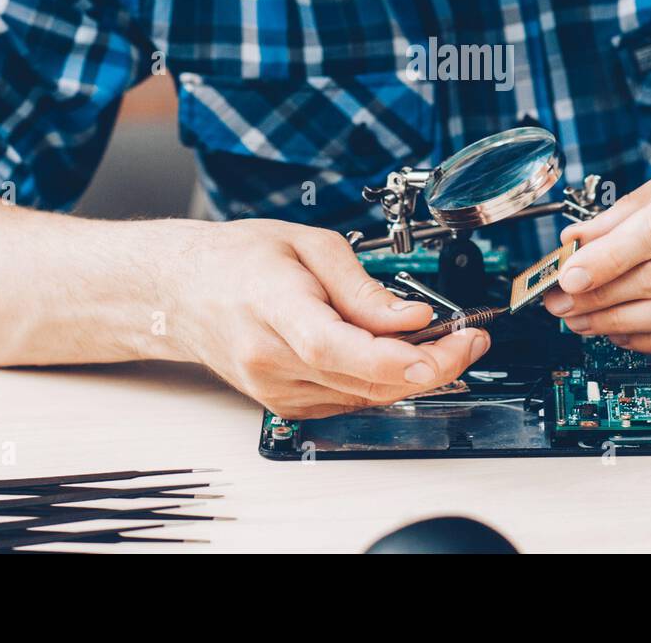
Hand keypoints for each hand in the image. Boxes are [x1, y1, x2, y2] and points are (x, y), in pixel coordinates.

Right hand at [165, 219, 488, 417]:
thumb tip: (413, 318)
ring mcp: (275, 390)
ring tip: (444, 341)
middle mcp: (270, 360)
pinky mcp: (283, 405)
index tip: (445, 347)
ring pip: (364, 397)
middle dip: (431, 365)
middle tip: (470, 339)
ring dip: (412, 375)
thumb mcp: (308, 246)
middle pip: (363, 380)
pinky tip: (399, 356)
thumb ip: (363, 286)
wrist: (181, 293)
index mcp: (272, 307)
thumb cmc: (238, 260)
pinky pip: (348, 400)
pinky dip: (381, 382)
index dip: (396, 358)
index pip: (337, 348)